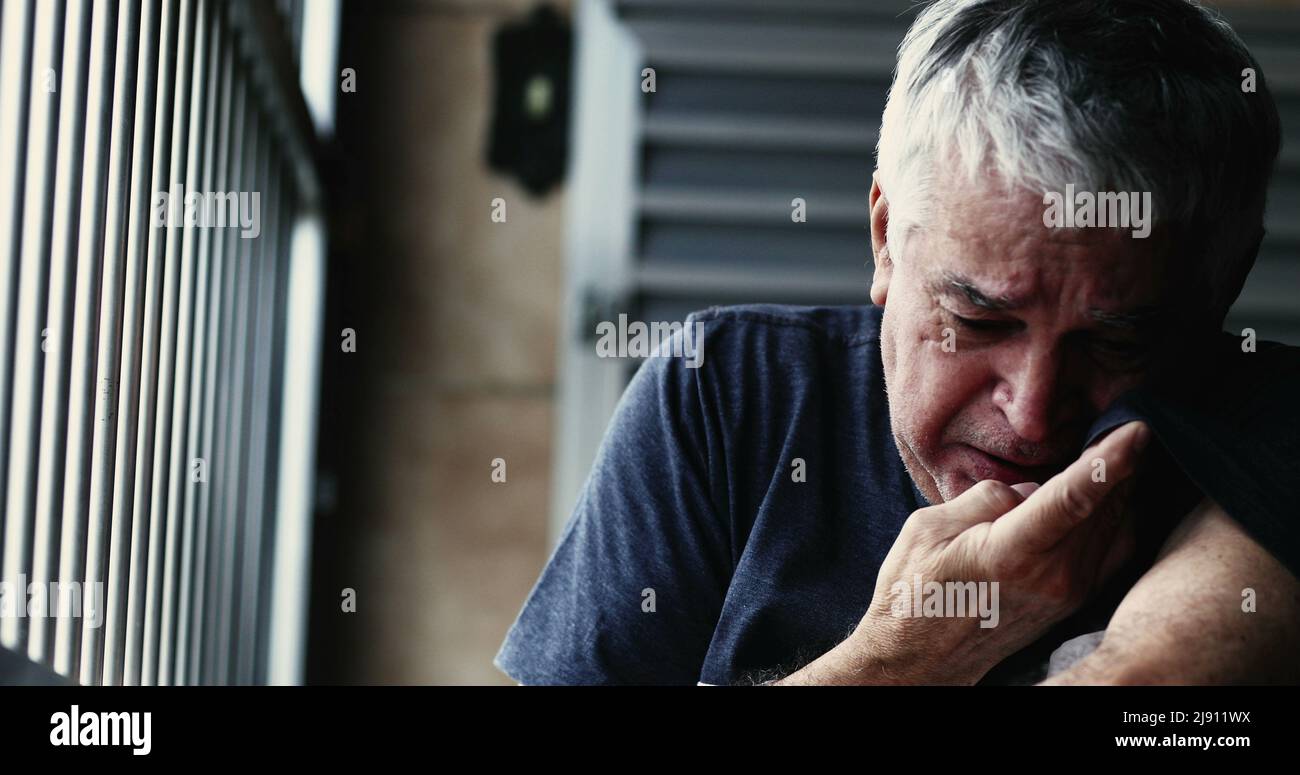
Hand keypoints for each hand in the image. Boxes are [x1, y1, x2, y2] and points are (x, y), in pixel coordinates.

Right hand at [846, 420, 1149, 683]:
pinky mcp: (1074, 600)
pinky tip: (1103, 497)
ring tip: (1105, 455)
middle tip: (1117, 424)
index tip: (1137, 429)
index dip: (1109, 461)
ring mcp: (1068, 592)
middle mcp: (1050, 576)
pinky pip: (1113, 548)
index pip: (1073, 498)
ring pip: (1113, 525)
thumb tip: (1024, 489)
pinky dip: (1115, 516)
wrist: (921, 659)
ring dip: (1117, 488)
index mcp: (1011, 553)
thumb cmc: (914, 592)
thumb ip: (983, 499)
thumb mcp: (928, 530)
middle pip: (1105, 506)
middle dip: (1117, 463)